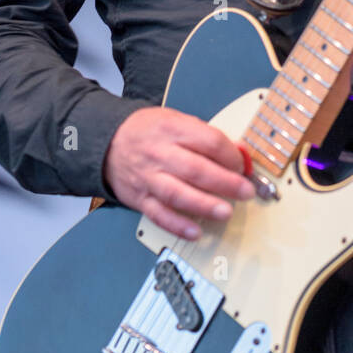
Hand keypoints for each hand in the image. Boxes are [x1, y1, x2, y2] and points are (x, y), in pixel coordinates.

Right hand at [103, 107, 255, 239]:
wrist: (107, 142)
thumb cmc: (148, 132)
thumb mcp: (177, 121)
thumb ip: (206, 137)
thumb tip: (239, 155)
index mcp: (173, 129)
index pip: (208, 141)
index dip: (230, 156)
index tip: (242, 166)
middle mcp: (160, 153)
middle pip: (196, 169)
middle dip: (225, 183)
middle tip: (245, 192)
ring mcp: (149, 177)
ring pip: (178, 194)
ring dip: (204, 205)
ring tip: (225, 213)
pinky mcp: (140, 199)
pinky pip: (159, 215)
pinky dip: (178, 225)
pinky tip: (196, 231)